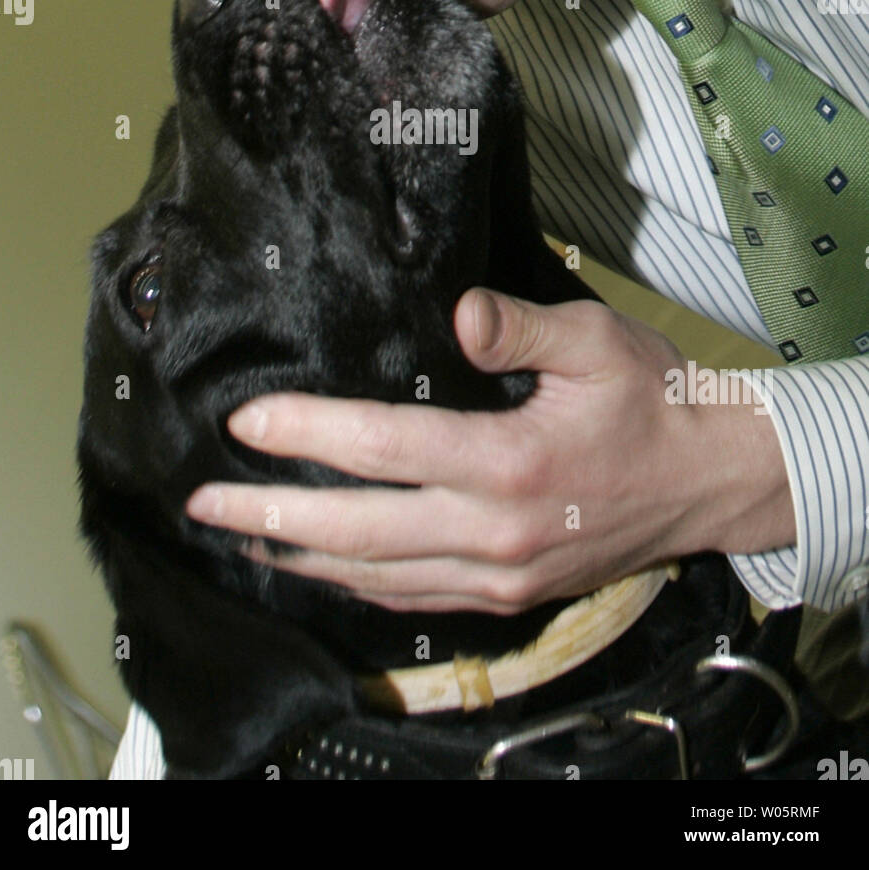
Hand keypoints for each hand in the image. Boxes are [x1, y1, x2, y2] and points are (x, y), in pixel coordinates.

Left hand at [184, 289, 794, 612]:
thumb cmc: (651, 399)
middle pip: (356, 533)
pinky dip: (355, 587)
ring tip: (241, 539)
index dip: (307, 434)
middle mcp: (492, 533)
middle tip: (202, 504)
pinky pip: (412, 597)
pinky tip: (321, 570)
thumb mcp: (595, 340)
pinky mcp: (507, 595)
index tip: (245, 421)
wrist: (709, 482)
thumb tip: (458, 313)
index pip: (383, 448)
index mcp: (508, 464)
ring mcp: (497, 575)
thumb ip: (519, 327)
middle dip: (270, 517)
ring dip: (301, 560)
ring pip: (376, 578)